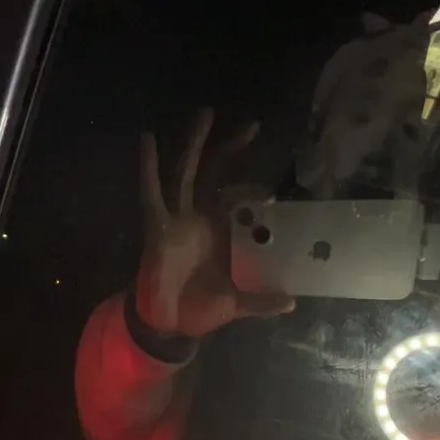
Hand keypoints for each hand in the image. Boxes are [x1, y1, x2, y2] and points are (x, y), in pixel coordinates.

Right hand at [134, 108, 294, 337]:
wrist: (167, 326)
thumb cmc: (199, 311)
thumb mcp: (236, 304)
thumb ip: (260, 301)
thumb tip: (292, 303)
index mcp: (221, 232)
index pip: (240, 199)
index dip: (254, 192)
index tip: (271, 195)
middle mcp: (201, 218)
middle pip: (217, 174)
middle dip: (232, 149)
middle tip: (253, 125)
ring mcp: (178, 218)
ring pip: (187, 173)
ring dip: (195, 145)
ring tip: (206, 113)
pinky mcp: (157, 225)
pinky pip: (151, 191)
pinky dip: (147, 166)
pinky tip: (147, 139)